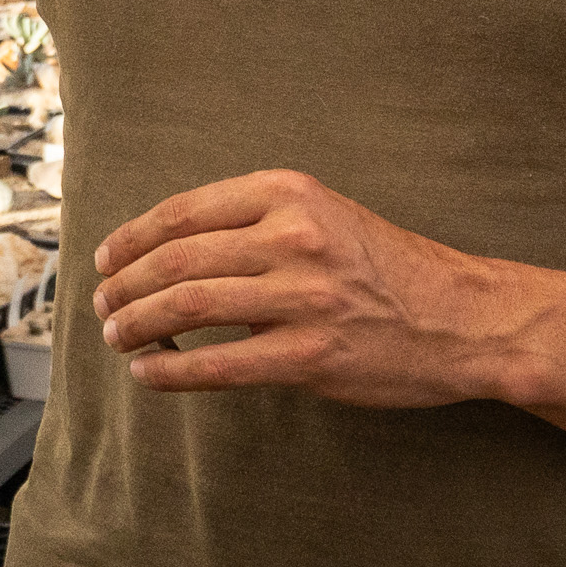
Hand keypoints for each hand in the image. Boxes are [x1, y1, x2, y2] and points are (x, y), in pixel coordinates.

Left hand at [90, 170, 510, 409]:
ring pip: (186, 307)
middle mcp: (294, 237)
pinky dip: (170, 370)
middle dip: (123, 286)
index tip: (104, 260)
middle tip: (101, 305)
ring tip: (116, 336)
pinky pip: (217, 365)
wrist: (464, 319)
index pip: (182, 212)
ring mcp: (304, 297)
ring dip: (135, 324)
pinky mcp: (311, 355)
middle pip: (175, 260)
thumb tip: (163, 250)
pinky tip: (149, 372)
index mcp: (290, 193)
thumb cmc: (386, 269)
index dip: (130, 239)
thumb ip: (254, 221)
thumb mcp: (324, 215)